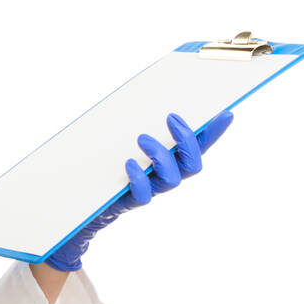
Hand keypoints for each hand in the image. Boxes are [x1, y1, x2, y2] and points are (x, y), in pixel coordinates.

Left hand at [43, 110, 234, 272]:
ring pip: (171, 180)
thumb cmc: (101, 169)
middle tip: (171, 117)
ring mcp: (147, 191)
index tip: (226, 113)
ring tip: (141, 138)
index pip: (199, 148)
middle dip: (186, 140)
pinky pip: (142, 196)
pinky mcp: (128, 202)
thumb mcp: (116, 143)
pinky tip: (129, 165)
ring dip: (160, 155)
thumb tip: (137, 97)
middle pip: (192, 165)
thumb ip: (130, 126)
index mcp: (166, 161)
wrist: (78, 206)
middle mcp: (163, 178)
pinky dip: (139, 179)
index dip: (214, 134)